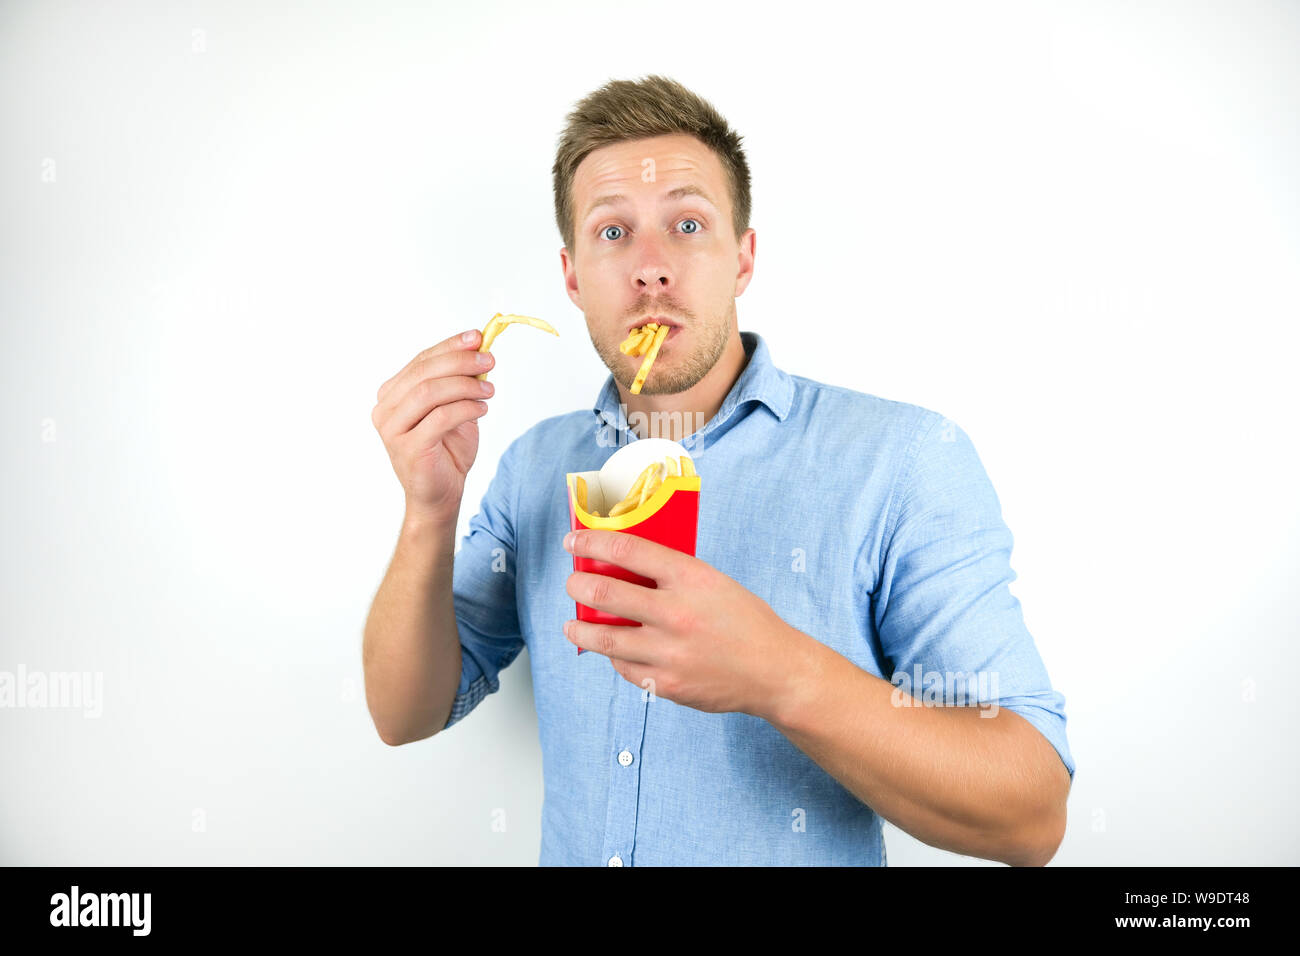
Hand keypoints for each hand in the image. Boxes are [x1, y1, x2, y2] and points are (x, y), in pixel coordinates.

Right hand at [371, 328, 495, 524]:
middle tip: (489, 360)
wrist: (439, 495)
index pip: (421, 361)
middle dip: (460, 362)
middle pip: (424, 373)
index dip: (449, 346)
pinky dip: (465, 408)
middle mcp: (385, 409)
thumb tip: (479, 349)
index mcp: (392, 394)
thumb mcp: (455, 408)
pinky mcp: (408, 448)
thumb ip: (460, 382)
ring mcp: (393, 429)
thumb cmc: (446, 451)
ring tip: (489, 389)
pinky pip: (440, 418)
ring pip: (429, 393)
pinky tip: (482, 408)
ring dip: (465, 385)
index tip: (477, 337)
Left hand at [562, 528, 811, 720]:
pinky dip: (614, 655)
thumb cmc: (744, 621)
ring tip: (572, 625)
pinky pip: (623, 666)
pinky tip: (613, 649)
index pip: (628, 550)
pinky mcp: (665, 683)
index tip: (574, 543)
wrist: (773, 670)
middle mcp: (676, 613)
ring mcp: (669, 652)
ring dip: (579, 629)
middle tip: (573, 584)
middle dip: (577, 586)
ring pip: (603, 638)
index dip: (592, 543)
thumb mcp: (713, 582)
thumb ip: (672, 574)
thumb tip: (622, 566)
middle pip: (604, 593)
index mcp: (690, 578)